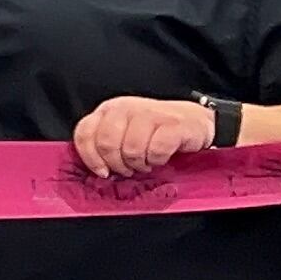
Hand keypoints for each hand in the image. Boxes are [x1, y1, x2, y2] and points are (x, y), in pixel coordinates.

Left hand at [71, 95, 214, 179]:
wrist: (195, 121)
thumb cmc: (155, 131)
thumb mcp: (125, 133)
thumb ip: (106, 144)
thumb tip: (96, 169)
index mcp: (109, 110)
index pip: (85, 133)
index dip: (90, 157)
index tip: (102, 172)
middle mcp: (126, 108)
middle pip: (106, 143)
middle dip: (117, 164)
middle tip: (128, 170)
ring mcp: (150, 113)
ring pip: (131, 149)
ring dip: (138, 164)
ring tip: (146, 164)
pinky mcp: (173, 124)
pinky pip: (156, 150)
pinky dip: (157, 160)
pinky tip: (160, 158)